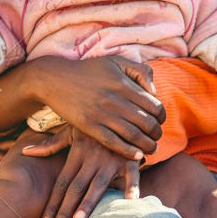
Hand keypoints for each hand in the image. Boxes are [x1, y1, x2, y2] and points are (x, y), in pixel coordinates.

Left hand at [22, 126, 140, 217]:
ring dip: (89, 202)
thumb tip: (25, 152)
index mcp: (77, 155)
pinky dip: (132, 186)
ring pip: (98, 184)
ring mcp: (111, 159)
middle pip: (75, 189)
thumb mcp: (70, 130)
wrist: (118, 104)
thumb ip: (50, 145)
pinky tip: (130, 201)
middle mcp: (92, 159)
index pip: (61, 184)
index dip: (53, 204)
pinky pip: (132, 173)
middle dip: (65, 212)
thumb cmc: (92, 122)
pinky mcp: (130, 157)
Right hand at [34, 56, 163, 159]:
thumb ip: (140, 71)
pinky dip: (128, 151)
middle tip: (157, 137)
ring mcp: (101, 114)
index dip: (161, 116)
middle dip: (157, 133)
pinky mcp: (89, 126)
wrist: (55, 79)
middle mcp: (115, 100)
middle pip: (147, 123)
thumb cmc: (89, 70)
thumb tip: (154, 92)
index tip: (159, 121)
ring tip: (151, 148)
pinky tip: (136, 155)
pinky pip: (113, 143)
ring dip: (147, 145)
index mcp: (124, 84)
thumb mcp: (116, 61)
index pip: (154, 105)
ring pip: (133, 135)